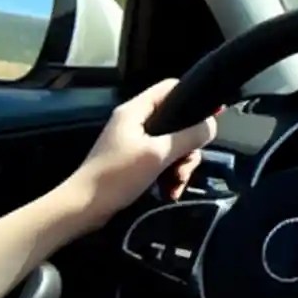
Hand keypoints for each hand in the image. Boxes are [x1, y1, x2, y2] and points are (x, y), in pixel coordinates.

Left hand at [59, 78, 216, 228]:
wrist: (83, 208)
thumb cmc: (117, 175)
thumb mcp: (157, 154)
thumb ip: (188, 137)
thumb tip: (213, 124)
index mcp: (136, 110)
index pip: (170, 88)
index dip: (194, 97)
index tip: (214, 114)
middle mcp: (135, 122)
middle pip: (176, 122)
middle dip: (187, 147)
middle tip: (186, 166)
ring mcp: (134, 143)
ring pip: (172, 145)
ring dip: (180, 166)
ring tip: (176, 185)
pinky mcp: (134, 162)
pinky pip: (161, 161)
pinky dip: (169, 176)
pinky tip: (170, 192)